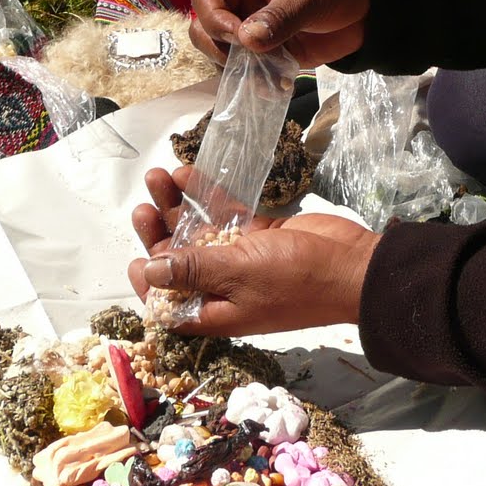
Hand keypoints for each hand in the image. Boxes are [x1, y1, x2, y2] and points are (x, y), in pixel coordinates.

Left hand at [127, 165, 379, 336]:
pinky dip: (209, 197)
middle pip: (181, 262)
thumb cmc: (294, 281)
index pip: (170, 305)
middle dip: (158, 234)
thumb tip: (150, 273)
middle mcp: (225, 288)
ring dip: (178, 207)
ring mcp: (244, 260)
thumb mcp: (236, 274)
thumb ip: (193, 270)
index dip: (149, 287)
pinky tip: (188, 174)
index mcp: (215, 311)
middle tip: (142, 206)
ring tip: (158, 178)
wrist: (352, 267)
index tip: (134, 260)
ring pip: (201, 233)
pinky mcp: (262, 236)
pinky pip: (228, 215)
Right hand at [189, 0, 370, 66]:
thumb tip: (246, 40)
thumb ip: (278, 16)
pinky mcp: (271, 53)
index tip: (239, 36)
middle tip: (248, 59)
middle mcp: (242, 4)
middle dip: (220, 49)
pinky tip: (277, 87)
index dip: (214, 19)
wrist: (370, 2)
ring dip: (239, 70)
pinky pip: (251, 72)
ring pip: (225, 55)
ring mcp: (255, 30)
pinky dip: (258, 83)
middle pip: (205, 30)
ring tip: (268, 76)